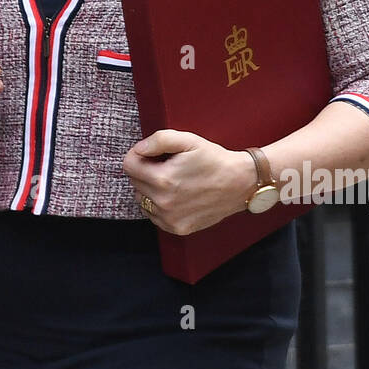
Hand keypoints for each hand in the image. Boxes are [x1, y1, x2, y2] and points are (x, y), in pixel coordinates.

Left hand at [121, 129, 251, 234]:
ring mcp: (169, 218)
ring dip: (150, 189)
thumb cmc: (214, 159)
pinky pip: (154, 215)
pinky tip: (176, 196)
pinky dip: (159, 205)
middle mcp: (163, 202)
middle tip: (168, 166)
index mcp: (163, 179)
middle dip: (146, 171)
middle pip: (134, 182)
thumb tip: (139, 150)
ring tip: (173, 181)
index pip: (128, 166)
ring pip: (142, 200)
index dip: (138, 156)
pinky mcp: (177, 228)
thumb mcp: (188, 140)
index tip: (152, 154)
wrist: (240, 184)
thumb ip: (159, 140)